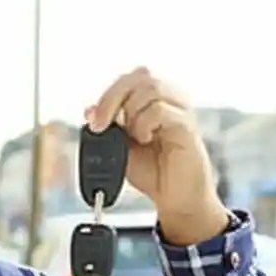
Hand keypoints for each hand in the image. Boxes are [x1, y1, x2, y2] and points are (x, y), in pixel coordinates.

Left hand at [85, 68, 230, 245]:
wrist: (175, 199)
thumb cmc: (153, 172)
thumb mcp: (120, 149)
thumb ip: (107, 129)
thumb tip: (89, 110)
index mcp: (154, 101)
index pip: (130, 78)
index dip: (109, 93)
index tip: (94, 119)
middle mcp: (170, 100)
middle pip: (140, 76)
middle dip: (113, 98)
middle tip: (101, 124)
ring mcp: (180, 111)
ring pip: (151, 87)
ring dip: (131, 112)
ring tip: (133, 135)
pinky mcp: (186, 126)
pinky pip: (160, 110)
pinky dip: (144, 124)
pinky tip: (145, 139)